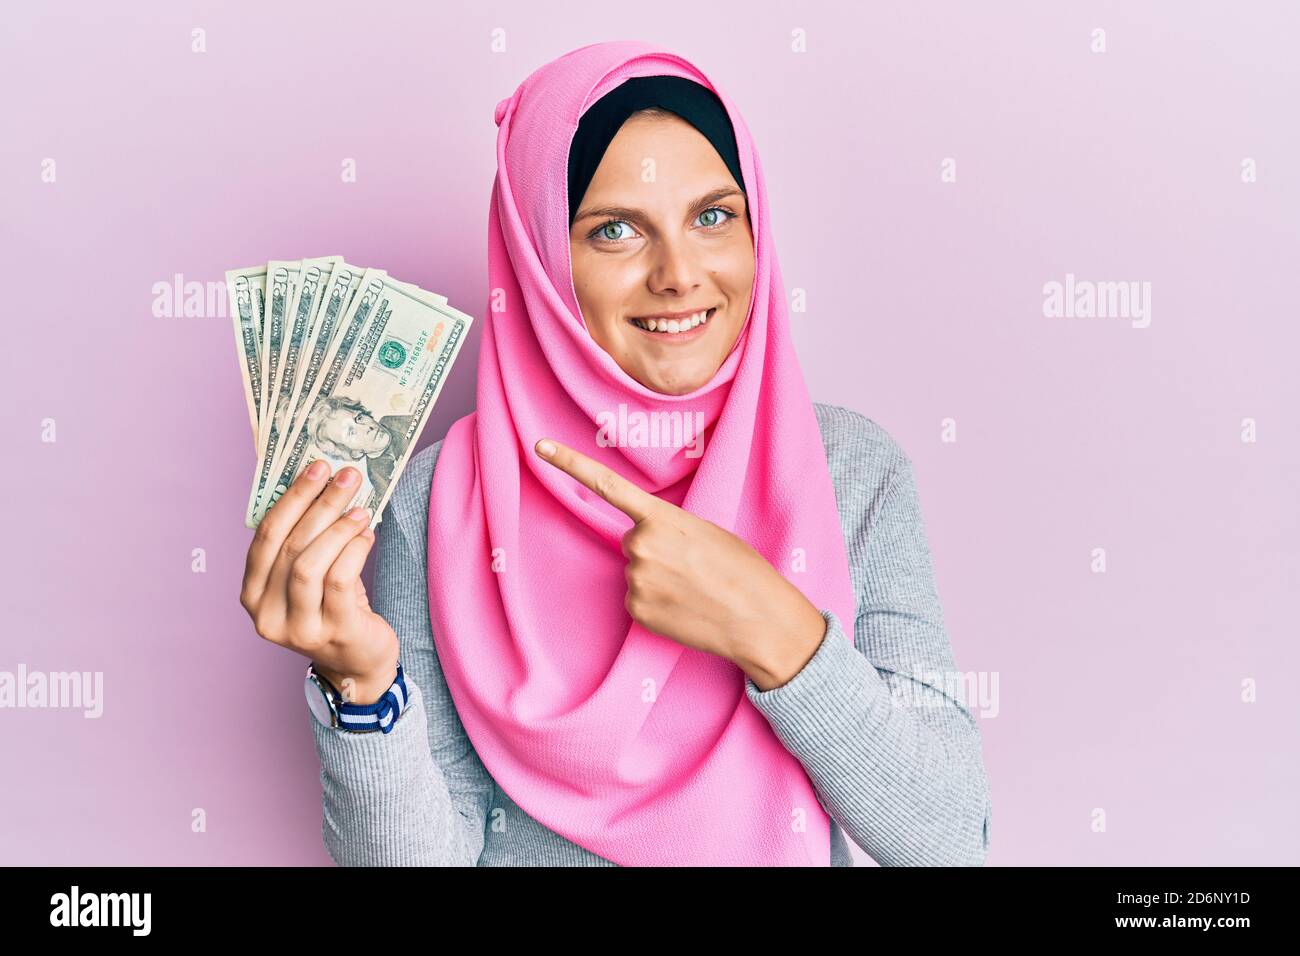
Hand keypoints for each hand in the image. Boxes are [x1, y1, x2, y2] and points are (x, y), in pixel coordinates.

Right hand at [240, 461, 398, 705]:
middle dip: (320, 504)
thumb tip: (324, 483)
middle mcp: (267, 614)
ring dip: (338, 527)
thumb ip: (305, 541)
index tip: (316, 468)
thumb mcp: (309, 577)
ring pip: (310, 564)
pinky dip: (354, 550)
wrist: (358, 663)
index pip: (265, 536)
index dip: (291, 498)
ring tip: (360, 508)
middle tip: (346, 476)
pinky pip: (340, 580)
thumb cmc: (332, 608)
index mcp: (252, 594)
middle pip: (290, 546)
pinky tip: (366, 535)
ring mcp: (299, 628)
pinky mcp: (334, 632)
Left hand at [534, 438, 826, 689]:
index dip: (570, 464)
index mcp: (661, 518)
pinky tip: (685, 608)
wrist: (758, 618)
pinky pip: (638, 600)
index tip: (540, 447)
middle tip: (693, 566)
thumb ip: (670, 528)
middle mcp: (640, 546)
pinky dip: (658, 603)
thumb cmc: (742, 570)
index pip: (607, 484)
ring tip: (695, 589)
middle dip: (657, 550)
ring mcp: (635, 580)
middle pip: (633, 541)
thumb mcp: (708, 531)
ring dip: (659, 578)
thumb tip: (646, 544)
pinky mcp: (636, 610)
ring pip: (637, 571)